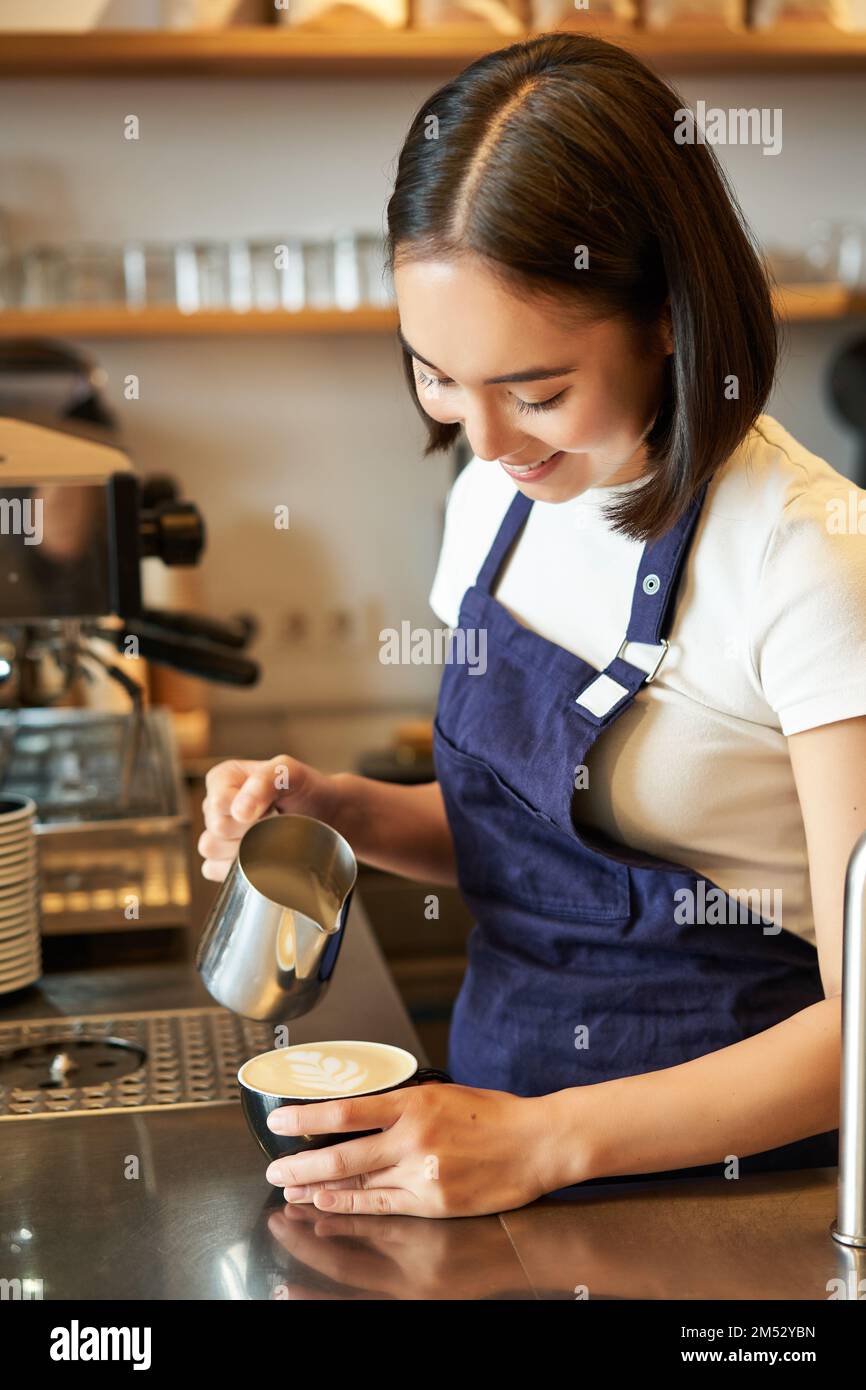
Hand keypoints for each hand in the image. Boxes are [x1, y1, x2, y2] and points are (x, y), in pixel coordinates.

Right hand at [198, 753, 339, 880]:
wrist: (325, 818)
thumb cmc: (306, 791)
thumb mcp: (290, 773)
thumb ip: (264, 781)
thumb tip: (238, 812)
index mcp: (223, 779)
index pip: (218, 803)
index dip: (246, 810)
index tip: (272, 807)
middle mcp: (215, 805)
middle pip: (216, 828)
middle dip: (249, 829)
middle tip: (274, 822)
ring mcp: (216, 834)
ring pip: (211, 849)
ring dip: (243, 848)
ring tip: (268, 838)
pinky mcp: (221, 860)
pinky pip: (213, 869)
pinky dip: (236, 868)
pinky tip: (258, 857)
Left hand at [262, 1082, 566, 1217]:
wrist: (537, 1142)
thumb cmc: (493, 1113)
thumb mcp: (443, 1094)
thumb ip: (402, 1105)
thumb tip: (359, 1114)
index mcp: (415, 1103)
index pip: (346, 1112)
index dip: (306, 1118)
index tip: (278, 1120)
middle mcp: (414, 1139)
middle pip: (342, 1157)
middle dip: (300, 1164)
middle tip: (273, 1167)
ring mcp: (423, 1174)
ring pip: (357, 1185)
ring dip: (316, 1188)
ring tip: (289, 1189)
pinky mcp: (434, 1203)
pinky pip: (381, 1206)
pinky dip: (348, 1204)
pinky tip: (325, 1202)